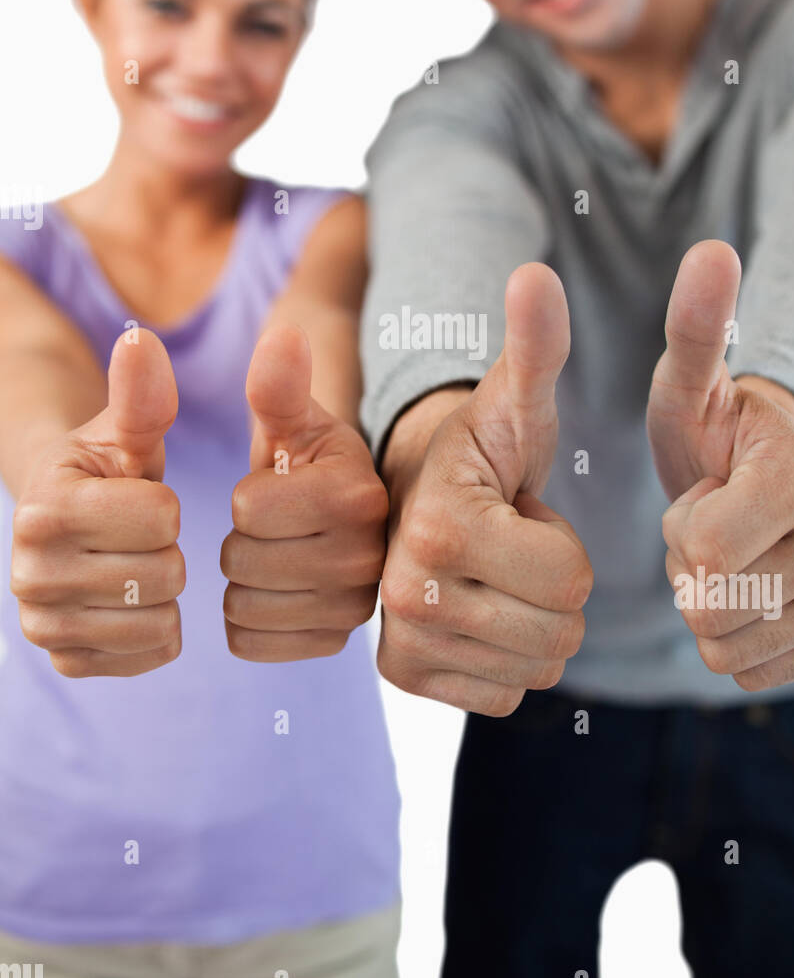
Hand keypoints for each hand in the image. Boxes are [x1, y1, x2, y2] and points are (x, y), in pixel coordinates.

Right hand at [10, 328, 184, 676]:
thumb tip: (141, 338)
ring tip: (139, 566)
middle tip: (142, 537)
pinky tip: (136, 603)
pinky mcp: (65, 662)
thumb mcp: (127, 432)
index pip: (161, 518)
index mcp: (43, 507)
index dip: (168, 504)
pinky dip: (159, 631)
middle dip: (169, 550)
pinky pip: (151, 655)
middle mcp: (28, 572)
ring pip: (158, 620)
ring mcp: (41, 624)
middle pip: (163, 573)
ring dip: (167, 593)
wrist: (72, 524)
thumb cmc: (109, 470)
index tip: (141, 496)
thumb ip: (141, 395)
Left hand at [220, 323, 387, 660]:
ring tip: (274, 553)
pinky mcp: (334, 643)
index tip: (278, 485)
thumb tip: (285, 333)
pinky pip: (250, 643)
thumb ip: (280, 385)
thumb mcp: (293, 420)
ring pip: (242, 607)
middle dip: (240, 539)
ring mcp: (356, 608)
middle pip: (243, 562)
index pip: (248, 508)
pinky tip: (274, 590)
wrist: (342, 515)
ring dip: (241, 580)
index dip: (245, 494)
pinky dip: (247, 620)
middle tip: (272, 525)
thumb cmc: (307, 460)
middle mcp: (369, 557)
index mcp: (358, 494)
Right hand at [378, 263, 592, 716]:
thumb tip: (537, 274)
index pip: (571, 583)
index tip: (518, 512)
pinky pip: (506, 696)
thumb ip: (534, 343)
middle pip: (559, 634)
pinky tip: (479, 611)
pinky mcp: (406, 676)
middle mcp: (406, 593)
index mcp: (439, 527)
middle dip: (555, 590)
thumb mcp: (515, 399)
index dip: (563, 545)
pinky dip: (507, 660)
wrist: (420, 495)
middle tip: (511, 546)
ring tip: (496, 574)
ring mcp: (402, 641)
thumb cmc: (482, 449)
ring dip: (534, 624)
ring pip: (537, 670)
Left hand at [647, 239, 793, 690]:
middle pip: (707, 606)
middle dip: (688, 571)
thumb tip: (711, 250)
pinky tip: (750, 589)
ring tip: (730, 556)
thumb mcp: (691, 384)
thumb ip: (698, 330)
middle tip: (714, 526)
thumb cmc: (717, 430)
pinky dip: (734, 641)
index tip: (705, 493)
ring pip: (721, 646)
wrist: (768, 481)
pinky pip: (746, 672)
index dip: (680, 528)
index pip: (701, 552)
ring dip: (707, 605)